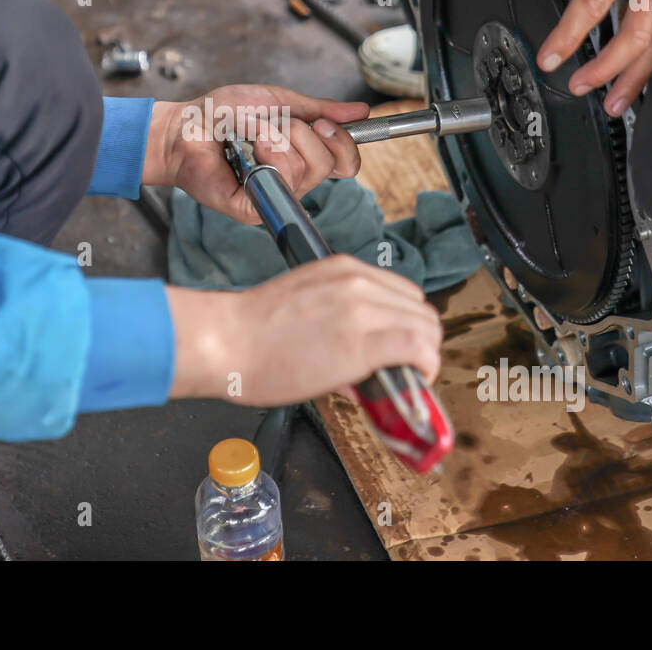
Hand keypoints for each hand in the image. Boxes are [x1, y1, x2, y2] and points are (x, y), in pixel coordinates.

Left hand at [143, 84, 368, 224]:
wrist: (187, 124)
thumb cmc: (224, 114)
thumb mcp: (280, 102)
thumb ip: (319, 109)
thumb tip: (360, 111)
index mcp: (304, 156)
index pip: (346, 163)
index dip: (343, 143)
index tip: (323, 123)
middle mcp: (294, 179)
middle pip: (330, 165)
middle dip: (302, 133)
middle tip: (277, 124)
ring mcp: (275, 195)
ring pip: (304, 170)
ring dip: (275, 138)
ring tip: (251, 135)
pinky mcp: (253, 208)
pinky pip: (280, 182)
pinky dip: (265, 154)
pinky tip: (247, 151)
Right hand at [166, 256, 442, 404]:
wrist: (225, 341)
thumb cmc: (252, 332)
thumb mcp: (305, 303)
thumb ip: (342, 317)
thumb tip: (365, 353)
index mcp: (344, 270)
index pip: (404, 292)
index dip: (409, 323)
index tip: (402, 345)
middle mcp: (358, 283)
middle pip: (421, 310)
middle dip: (421, 341)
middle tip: (405, 367)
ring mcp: (362, 310)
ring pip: (426, 328)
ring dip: (424, 355)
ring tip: (406, 377)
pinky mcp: (361, 342)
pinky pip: (418, 349)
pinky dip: (425, 366)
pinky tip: (414, 380)